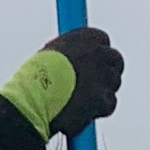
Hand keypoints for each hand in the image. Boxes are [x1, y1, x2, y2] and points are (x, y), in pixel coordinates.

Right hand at [0, 28, 123, 140]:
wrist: (33, 99)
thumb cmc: (34, 77)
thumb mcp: (50, 54)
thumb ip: (69, 53)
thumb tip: (75, 58)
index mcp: (84, 37)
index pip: (103, 39)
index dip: (98, 53)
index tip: (94, 62)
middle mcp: (98, 52)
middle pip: (116, 59)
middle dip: (109, 71)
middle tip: (97, 82)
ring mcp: (103, 76)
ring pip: (113, 83)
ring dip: (102, 92)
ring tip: (80, 100)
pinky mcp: (104, 98)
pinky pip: (109, 104)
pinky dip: (99, 110)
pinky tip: (82, 112)